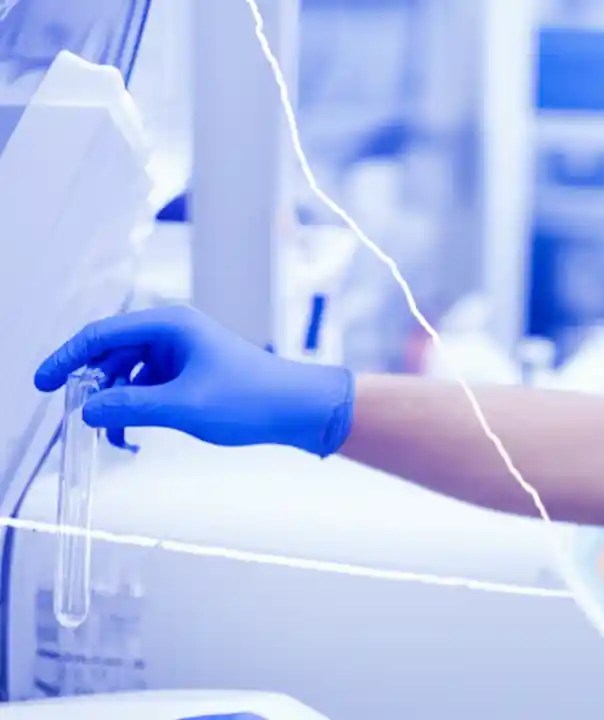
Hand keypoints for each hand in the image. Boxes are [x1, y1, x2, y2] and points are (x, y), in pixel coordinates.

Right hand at [34, 305, 354, 456]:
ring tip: (115, 438)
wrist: (301, 409)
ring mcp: (181, 352)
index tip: (40, 386)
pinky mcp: (190, 372)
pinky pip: (148, 386)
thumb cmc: (251, 399)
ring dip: (115, 404)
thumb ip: (129, 407)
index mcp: (169, 324)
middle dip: (92, 388)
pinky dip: (136, 408)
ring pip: (127, 374)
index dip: (66, 359)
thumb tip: (86, 410)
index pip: (100, 334)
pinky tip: (134, 435)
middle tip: (80, 424)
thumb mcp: (182, 407)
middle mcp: (172, 331)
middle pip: (110, 354)